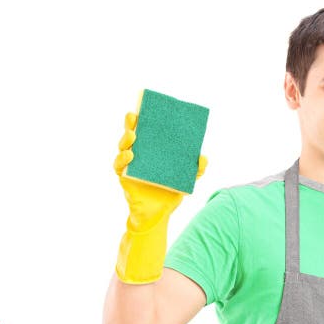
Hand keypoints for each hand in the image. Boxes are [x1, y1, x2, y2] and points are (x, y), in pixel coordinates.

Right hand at [114, 111, 207, 283]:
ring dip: (125, 140)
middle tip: (133, 115)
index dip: (145, 119)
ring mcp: (129, 166)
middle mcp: (138, 156)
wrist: (158, 215)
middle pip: (131, 135)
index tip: (145, 107)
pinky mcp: (123, 178)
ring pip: (122, 148)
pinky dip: (122, 160)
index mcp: (152, 152)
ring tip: (133, 136)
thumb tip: (204, 158)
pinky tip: (130, 156)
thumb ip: (195, 170)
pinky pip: (118, 166)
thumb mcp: (185, 180)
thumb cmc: (169, 194)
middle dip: (130, 124)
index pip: (148, 132)